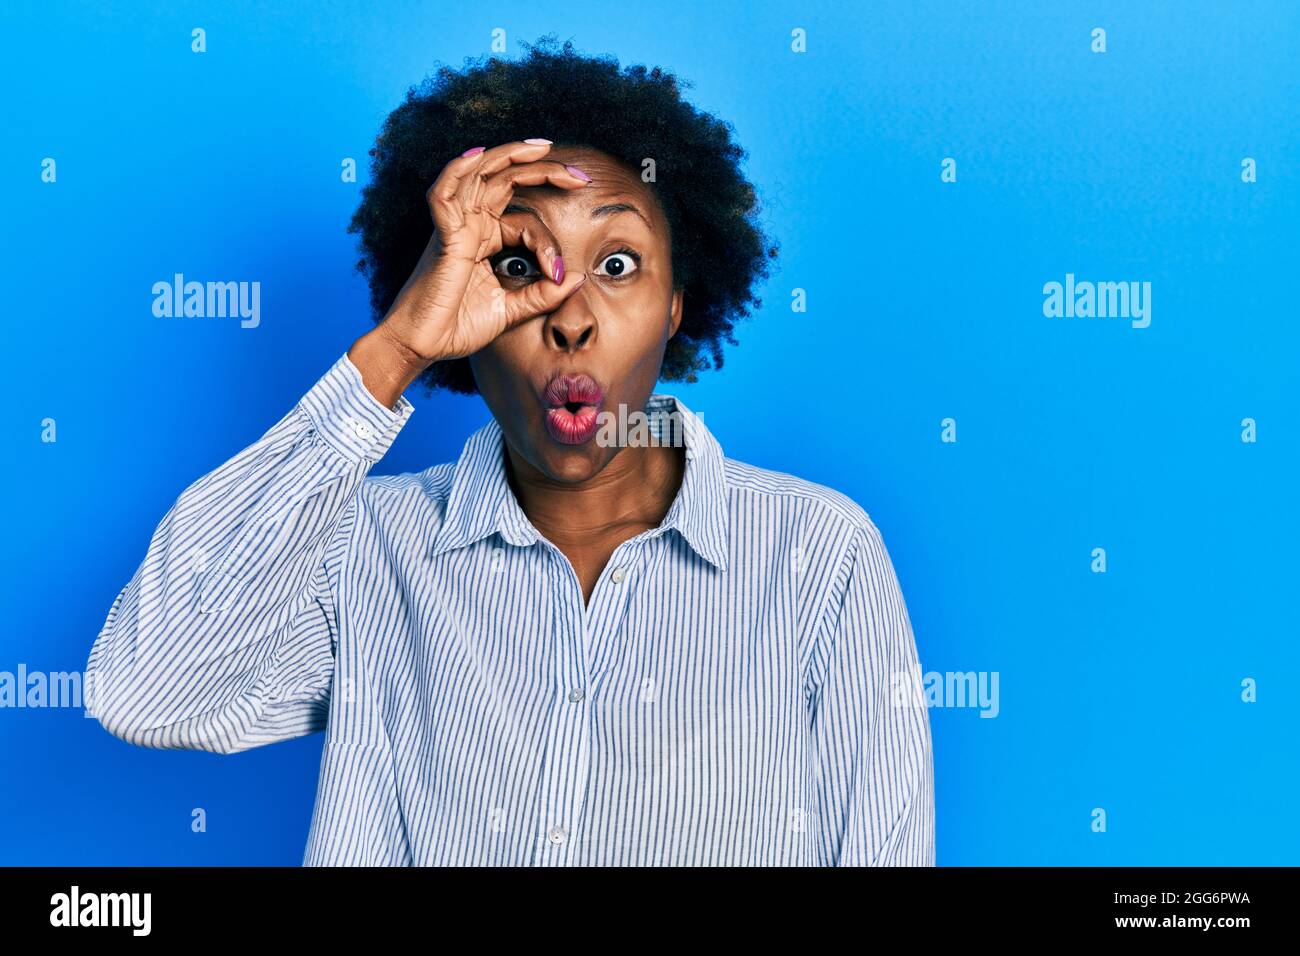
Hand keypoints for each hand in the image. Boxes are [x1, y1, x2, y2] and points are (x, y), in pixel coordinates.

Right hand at [374, 139, 591, 368]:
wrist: (421, 347)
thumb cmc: (456, 327)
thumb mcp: (512, 310)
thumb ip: (543, 295)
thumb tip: (577, 278)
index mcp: (485, 239)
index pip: (526, 220)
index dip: (548, 242)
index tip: (558, 273)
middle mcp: (470, 226)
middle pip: (506, 181)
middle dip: (543, 171)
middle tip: (579, 175)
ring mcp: (454, 228)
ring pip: (480, 175)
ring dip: (510, 156)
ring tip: (543, 147)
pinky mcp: (442, 238)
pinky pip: (443, 195)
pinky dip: (457, 171)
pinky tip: (477, 155)